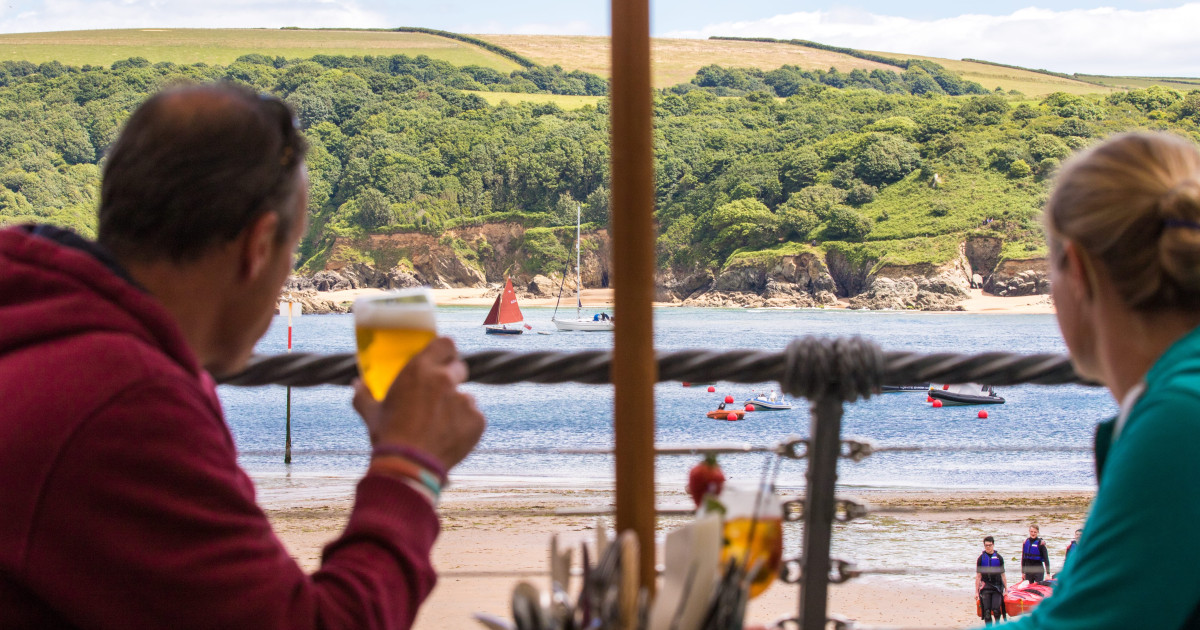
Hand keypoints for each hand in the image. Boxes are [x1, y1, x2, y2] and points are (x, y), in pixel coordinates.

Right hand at [353, 337, 484, 470]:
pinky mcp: (477, 420)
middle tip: (441, 394)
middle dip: (453, 378)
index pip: (446, 343)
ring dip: (457, 406)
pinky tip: (450, 438)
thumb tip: (356, 384)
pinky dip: (466, 425)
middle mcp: (445, 379)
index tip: (442, 360)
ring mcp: (464, 399)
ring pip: (466, 396)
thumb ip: (363, 395)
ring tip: (440, 426)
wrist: (409, 467)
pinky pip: (475, 417)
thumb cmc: (388, 437)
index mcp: (420, 369)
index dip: (445, 352)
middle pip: (460, 367)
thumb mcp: (372, 414)